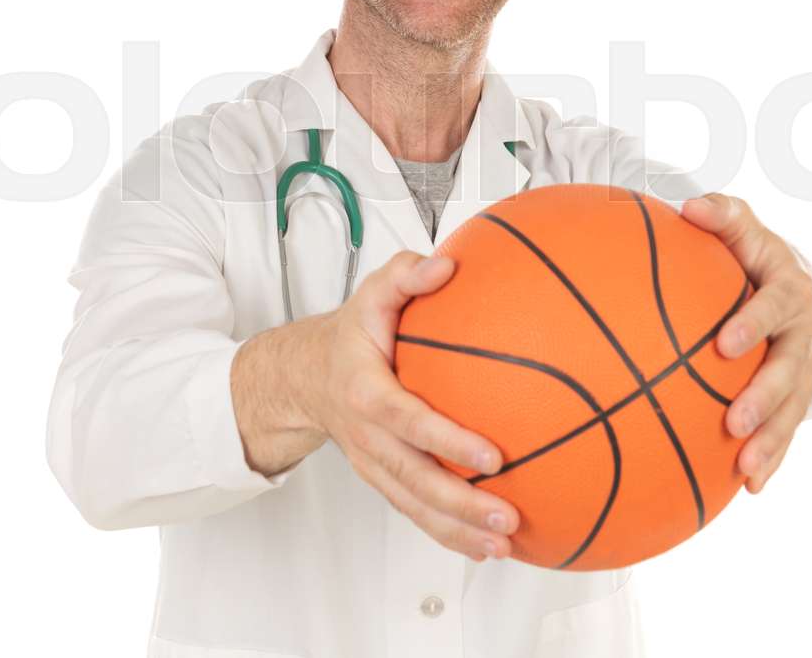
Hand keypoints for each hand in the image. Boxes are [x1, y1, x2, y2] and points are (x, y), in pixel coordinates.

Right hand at [301, 251, 520, 559]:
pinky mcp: (382, 479)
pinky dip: (448, 534)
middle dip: (460, 505)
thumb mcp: (373, 294)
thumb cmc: (351, 334)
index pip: (408, 421)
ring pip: (414, 505)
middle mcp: (368, 436)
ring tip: (502, 543)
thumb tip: (447, 265)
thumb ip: (407, 275)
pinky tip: (487, 546)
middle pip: (414, 479)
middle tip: (506, 517)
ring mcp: (373, 463)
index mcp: (366, 393)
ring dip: (457, 531)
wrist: (304, 376)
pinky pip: (414, 511)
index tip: (491, 456)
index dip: (447, 442)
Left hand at [680, 194, 811, 494]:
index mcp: (790, 290)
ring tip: (746, 467)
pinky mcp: (798, 395)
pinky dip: (772, 457)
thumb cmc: (753, 254)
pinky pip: (787, 430)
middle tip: (733, 420)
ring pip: (793, 409)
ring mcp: (804, 368)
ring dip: (772, 439)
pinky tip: (749, 487)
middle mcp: (804, 333)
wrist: (792, 284)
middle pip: (789, 370)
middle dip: (764, 398)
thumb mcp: (742, 229)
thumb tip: (691, 207)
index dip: (754, 324)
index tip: (724, 345)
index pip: (775, 306)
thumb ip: (721, 215)